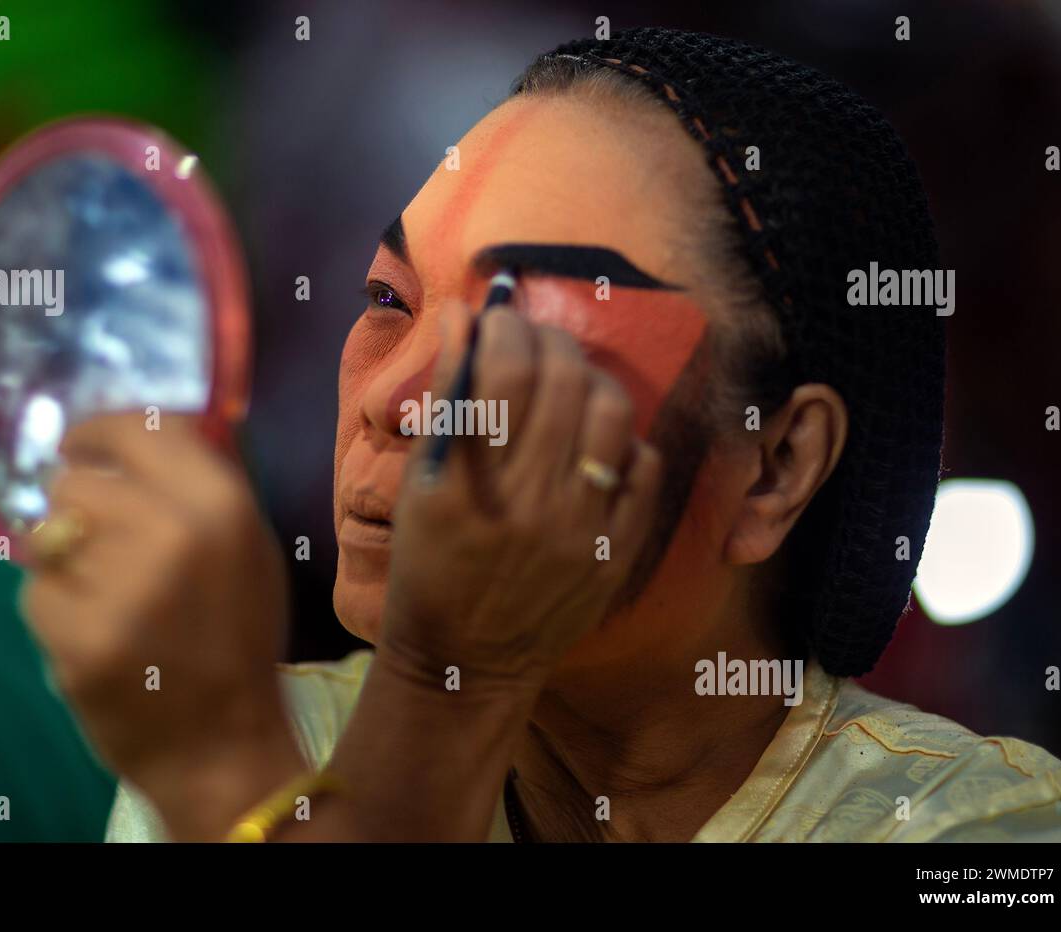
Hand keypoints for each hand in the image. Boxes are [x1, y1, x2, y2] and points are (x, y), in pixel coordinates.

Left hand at [20, 412, 301, 838]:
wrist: (222, 742)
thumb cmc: (237, 636)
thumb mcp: (251, 548)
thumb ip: (211, 481)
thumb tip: (171, 415)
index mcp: (222, 505)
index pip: (136, 427)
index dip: (97, 433)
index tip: (82, 446)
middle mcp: (173, 534)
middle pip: (75, 483)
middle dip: (77, 509)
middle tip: (99, 543)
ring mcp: (124, 589)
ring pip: (47, 536)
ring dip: (64, 561)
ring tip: (103, 593)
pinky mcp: (80, 640)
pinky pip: (36, 592)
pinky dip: (56, 611)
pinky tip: (94, 634)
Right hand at [379, 306, 662, 691]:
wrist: (467, 662)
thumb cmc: (429, 568)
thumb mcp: (417, 490)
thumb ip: (446, 403)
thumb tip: (465, 320)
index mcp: (465, 489)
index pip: (504, 371)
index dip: (503, 326)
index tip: (492, 314)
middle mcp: (528, 506)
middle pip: (562, 378)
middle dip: (545, 335)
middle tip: (529, 333)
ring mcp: (580, 531)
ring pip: (610, 411)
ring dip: (588, 376)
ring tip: (565, 377)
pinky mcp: (616, 553)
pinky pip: (643, 465)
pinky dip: (623, 437)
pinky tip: (593, 438)